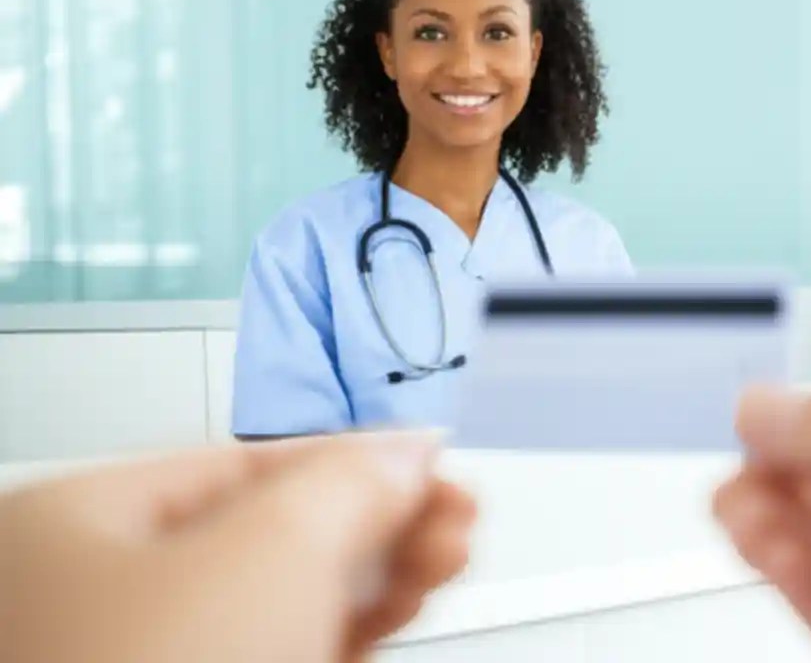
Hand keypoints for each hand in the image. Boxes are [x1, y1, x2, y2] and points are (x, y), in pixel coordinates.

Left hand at [0, 431, 474, 662]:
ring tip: (448, 556)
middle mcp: (92, 600)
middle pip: (265, 535)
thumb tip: (400, 455)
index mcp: (70, 532)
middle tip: (452, 513)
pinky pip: (279, 654)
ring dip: (375, 575)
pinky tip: (403, 607)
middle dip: (375, 520)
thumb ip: (345, 488)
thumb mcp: (269, 558)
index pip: (237, 464)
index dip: (347, 455)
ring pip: (278, 603)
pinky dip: (348, 629)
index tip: (427, 458)